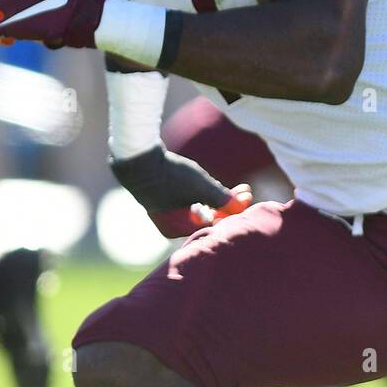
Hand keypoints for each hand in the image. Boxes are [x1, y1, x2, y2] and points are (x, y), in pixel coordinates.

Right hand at [110, 146, 252, 238]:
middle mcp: (171, 226)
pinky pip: (191, 201)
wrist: (137, 157)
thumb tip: (241, 208)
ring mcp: (166, 214)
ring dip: (220, 198)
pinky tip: (216, 185)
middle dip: (229, 204)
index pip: (214, 224)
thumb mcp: (200, 187)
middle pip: (209, 217)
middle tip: (246, 191)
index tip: (248, 198)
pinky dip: (205, 195)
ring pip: (202, 208)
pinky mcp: (164, 200)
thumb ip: (222, 199)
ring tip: (239, 188)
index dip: (233, 211)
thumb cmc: (170, 175)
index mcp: (178, 229)